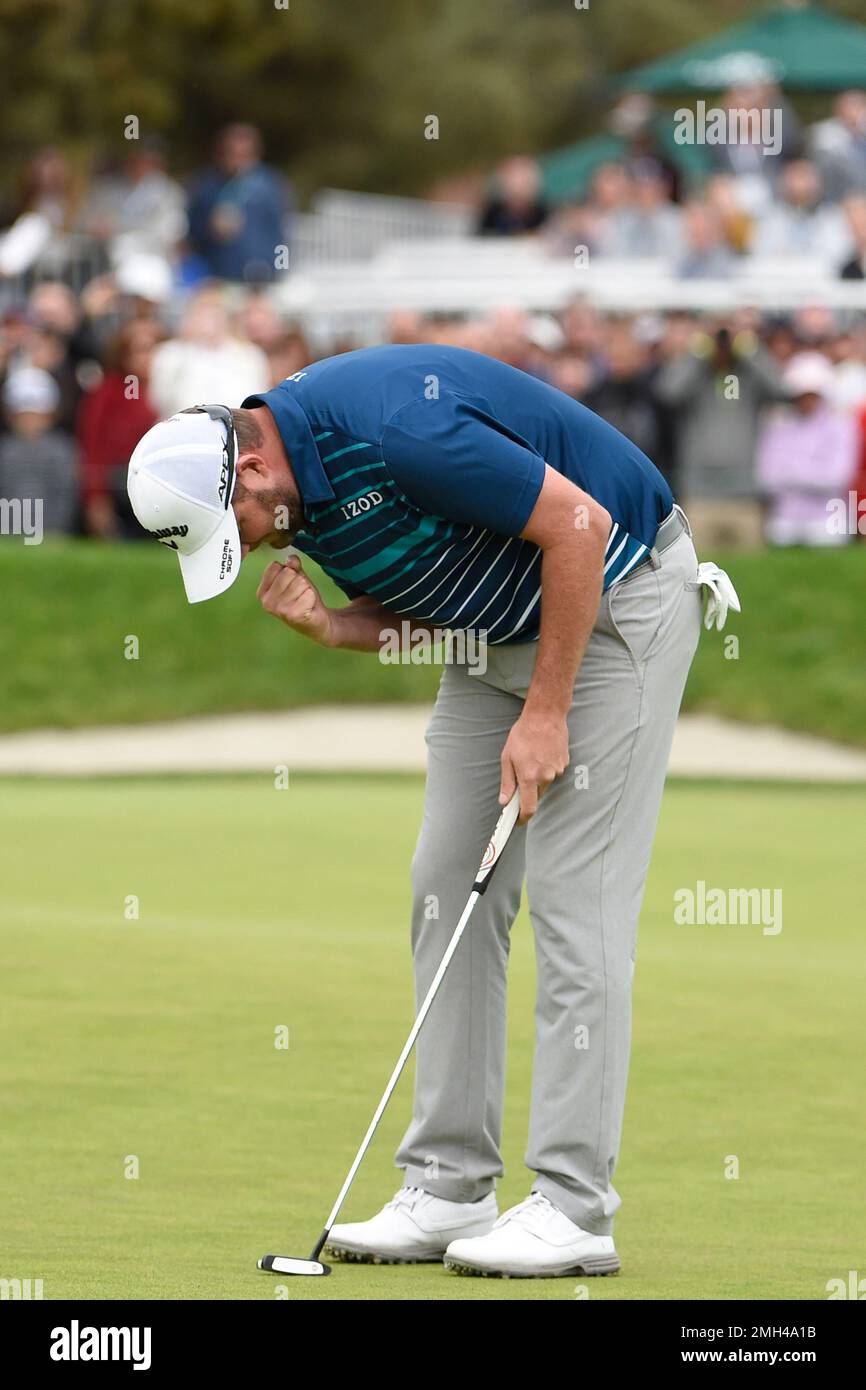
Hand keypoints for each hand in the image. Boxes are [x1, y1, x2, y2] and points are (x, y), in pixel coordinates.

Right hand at [256, 556, 333, 645]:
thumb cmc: (304, 601)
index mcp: (263, 592)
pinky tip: (308, 606)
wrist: (317, 623)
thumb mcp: (297, 579)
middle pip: (288, 573)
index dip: (288, 571)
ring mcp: (279, 609)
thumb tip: (291, 558)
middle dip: (299, 580)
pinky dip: (312, 597)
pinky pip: (308, 593)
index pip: (275, 566)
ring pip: (299, 582)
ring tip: (304, 600)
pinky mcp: (293, 614)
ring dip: (306, 589)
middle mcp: (267, 601)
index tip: (291, 585)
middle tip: (300, 594)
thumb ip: (293, 567)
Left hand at [499, 708, 569, 822]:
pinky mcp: (564, 763)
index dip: (523, 818)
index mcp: (529, 777)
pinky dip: (546, 767)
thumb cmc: (523, 734)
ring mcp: (557, 770)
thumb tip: (505, 800)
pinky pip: (553, 772)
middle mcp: (545, 776)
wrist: (545, 716)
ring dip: (537, 777)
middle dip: (528, 791)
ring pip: (545, 783)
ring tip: (532, 757)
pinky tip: (541, 753)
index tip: (518, 822)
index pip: (529, 808)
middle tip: (520, 775)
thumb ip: (507, 782)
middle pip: (537, 796)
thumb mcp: (507, 757)